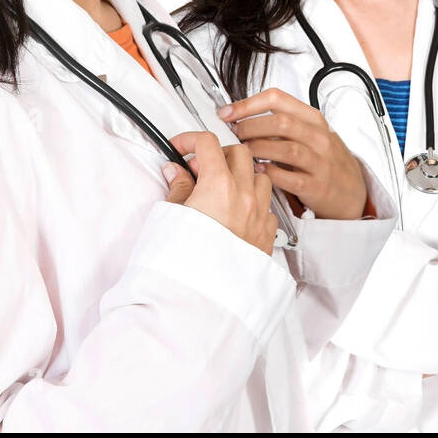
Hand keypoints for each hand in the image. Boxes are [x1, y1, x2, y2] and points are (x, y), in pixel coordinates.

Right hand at [163, 132, 278, 256]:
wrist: (200, 298)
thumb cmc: (183, 261)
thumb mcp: (170, 216)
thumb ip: (178, 187)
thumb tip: (175, 171)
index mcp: (219, 185)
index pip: (208, 143)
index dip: (190, 140)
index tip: (181, 148)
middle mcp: (245, 196)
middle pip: (240, 152)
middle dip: (219, 154)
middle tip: (199, 168)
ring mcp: (259, 215)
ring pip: (260, 176)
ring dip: (242, 175)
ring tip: (221, 189)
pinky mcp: (266, 235)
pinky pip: (267, 205)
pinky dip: (254, 201)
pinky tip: (237, 212)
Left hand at [217, 87, 366, 220]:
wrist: (351, 191)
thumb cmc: (326, 160)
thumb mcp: (311, 133)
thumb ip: (283, 124)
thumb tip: (242, 116)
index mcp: (313, 119)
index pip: (277, 99)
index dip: (248, 104)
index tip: (228, 112)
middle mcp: (318, 137)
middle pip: (279, 122)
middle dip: (249, 126)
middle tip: (234, 134)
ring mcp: (320, 161)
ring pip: (285, 148)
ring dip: (257, 148)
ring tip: (244, 152)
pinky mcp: (316, 185)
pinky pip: (289, 178)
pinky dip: (270, 173)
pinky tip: (259, 171)